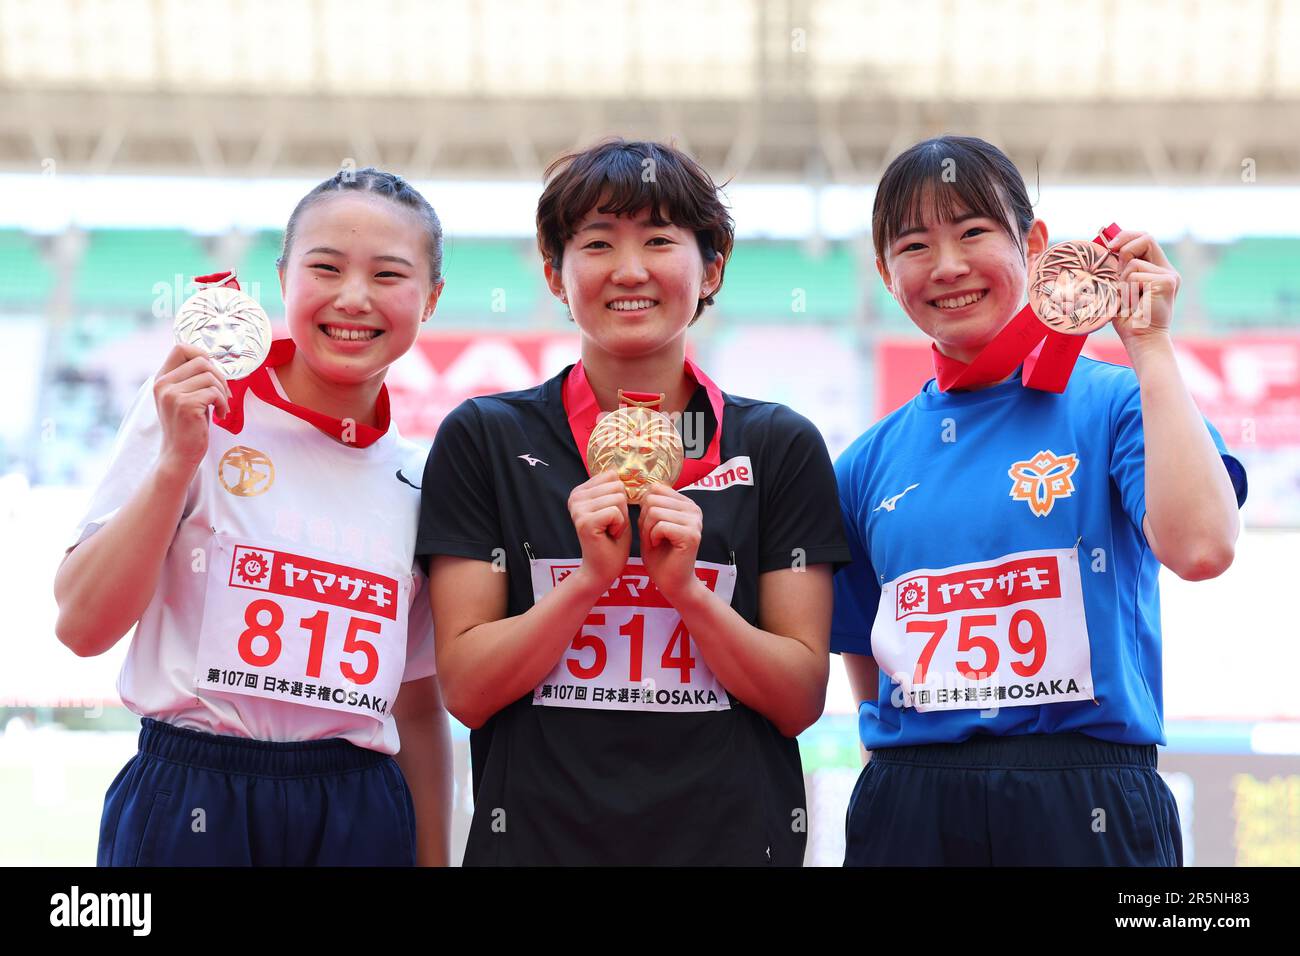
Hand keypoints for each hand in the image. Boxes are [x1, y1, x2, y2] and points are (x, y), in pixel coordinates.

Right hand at [153, 343, 230, 477]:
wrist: (180, 454)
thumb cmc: (188, 425)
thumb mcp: (184, 396)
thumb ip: (190, 378)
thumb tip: (210, 358)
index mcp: (162, 378)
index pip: (181, 348)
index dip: (202, 353)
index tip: (212, 372)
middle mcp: (163, 384)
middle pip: (202, 360)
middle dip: (219, 376)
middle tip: (223, 394)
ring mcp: (172, 394)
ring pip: (210, 376)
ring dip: (223, 392)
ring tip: (220, 406)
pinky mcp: (185, 405)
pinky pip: (214, 392)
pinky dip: (223, 403)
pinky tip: (220, 414)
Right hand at [567, 469, 631, 589]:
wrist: (603, 569)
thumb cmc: (612, 539)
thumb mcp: (615, 507)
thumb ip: (614, 488)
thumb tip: (620, 470)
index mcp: (580, 491)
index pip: (613, 476)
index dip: (620, 497)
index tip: (611, 515)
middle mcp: (575, 497)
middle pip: (617, 487)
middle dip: (622, 508)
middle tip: (611, 526)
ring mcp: (578, 509)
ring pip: (619, 499)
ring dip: (622, 518)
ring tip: (610, 530)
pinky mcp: (585, 521)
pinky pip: (616, 511)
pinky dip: (620, 526)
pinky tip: (610, 536)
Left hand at [637, 482, 703, 604]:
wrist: (671, 583)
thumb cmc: (660, 555)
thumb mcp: (651, 524)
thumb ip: (650, 505)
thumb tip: (645, 486)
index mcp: (686, 504)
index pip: (655, 489)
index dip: (645, 508)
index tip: (651, 527)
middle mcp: (694, 509)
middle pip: (652, 499)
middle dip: (645, 520)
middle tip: (653, 537)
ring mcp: (695, 521)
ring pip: (654, 512)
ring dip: (648, 530)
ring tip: (656, 542)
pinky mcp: (691, 535)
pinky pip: (660, 525)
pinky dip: (652, 538)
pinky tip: (659, 546)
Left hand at [1106, 228, 1180, 352]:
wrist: (1140, 340)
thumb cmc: (1128, 318)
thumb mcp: (1121, 288)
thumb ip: (1121, 269)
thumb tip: (1108, 247)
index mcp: (1158, 270)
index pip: (1146, 239)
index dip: (1127, 236)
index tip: (1109, 245)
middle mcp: (1167, 270)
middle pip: (1146, 239)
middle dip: (1124, 248)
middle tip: (1114, 265)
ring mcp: (1169, 275)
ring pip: (1132, 263)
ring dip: (1122, 283)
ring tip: (1128, 301)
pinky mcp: (1166, 281)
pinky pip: (1134, 276)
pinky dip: (1127, 291)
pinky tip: (1134, 305)